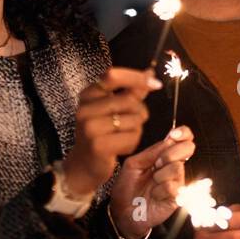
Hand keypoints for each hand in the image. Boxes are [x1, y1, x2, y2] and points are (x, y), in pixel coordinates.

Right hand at [64, 68, 161, 197]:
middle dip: (140, 111)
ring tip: (125, 136)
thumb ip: (130, 92)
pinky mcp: (99, 145)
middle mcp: (85, 109)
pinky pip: (131, 137)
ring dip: (137, 129)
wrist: (84, 164)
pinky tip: (122, 146)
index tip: (155, 83)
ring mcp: (90, 127)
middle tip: (135, 122)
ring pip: (134, 119)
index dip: (137, 77)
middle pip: (129, 100)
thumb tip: (150, 73)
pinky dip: (133, 142)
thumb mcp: (112, 109)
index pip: (113, 76)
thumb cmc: (102, 134)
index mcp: (88, 95)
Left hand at [109, 125, 195, 238]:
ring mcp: (178, 181)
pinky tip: (153, 195)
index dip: (183, 133)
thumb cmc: (126, 187)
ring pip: (177, 168)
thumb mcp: (133, 164)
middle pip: (188, 148)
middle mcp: (174, 166)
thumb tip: (170, 140)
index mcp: (164, 155)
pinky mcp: (178, 197)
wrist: (123, 211)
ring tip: (151, 183)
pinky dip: (159, 190)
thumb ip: (151, 152)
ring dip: (160, 175)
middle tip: (157, 164)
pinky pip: (172, 187)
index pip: (183, 139)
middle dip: (171, 153)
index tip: (173, 135)